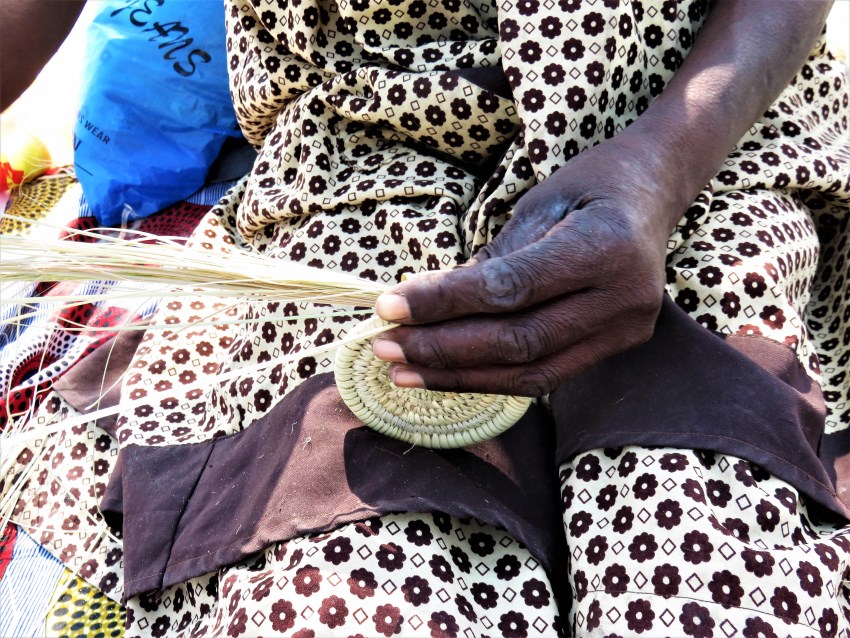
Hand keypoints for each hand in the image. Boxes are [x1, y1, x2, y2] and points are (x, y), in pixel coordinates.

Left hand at [371, 133, 678, 395]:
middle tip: (385, 346)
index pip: (509, 289)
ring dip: (460, 375)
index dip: (444, 304)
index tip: (388, 306)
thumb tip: (426, 303)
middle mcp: (624, 297)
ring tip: (402, 371)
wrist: (655, 190)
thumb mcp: (537, 203)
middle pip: (519, 342)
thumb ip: (491, 259)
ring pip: (531, 373)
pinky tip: (446, 375)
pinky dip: (491, 379)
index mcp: (605, 246)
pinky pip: (546, 377)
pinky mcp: (619, 346)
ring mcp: (627, 329)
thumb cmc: (590, 185)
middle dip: (443, 349)